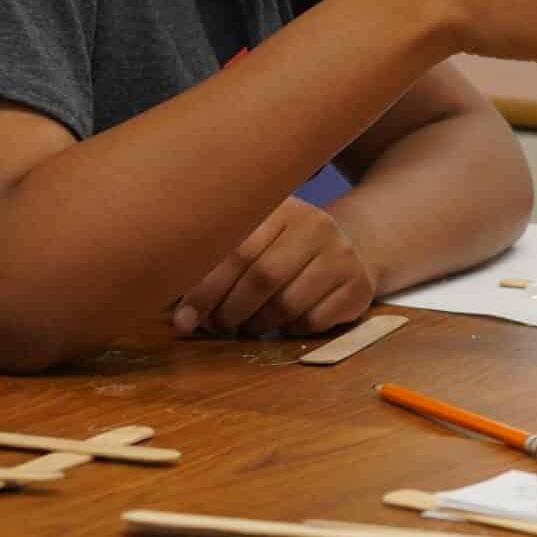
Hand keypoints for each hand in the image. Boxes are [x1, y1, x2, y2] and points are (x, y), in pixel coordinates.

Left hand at [173, 197, 378, 337]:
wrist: (350, 246)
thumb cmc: (282, 249)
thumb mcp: (254, 238)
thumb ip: (218, 262)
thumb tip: (178, 310)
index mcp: (281, 207)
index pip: (237, 251)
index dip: (205, 290)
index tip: (183, 319)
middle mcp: (315, 225)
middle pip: (262, 278)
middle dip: (229, 311)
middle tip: (214, 326)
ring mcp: (341, 256)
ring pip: (288, 304)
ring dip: (257, 324)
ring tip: (245, 325)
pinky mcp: (358, 286)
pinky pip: (314, 321)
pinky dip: (290, 330)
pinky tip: (283, 322)